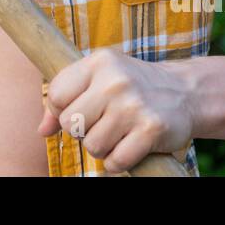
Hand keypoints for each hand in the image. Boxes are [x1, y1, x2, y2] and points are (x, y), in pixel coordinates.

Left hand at [37, 48, 194, 173]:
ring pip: (92, 146)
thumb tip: (41, 131)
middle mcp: (115, 81)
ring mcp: (133, 106)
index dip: (62, 110)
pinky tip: (131, 144)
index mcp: (98, 62)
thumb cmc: (130, 86)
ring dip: (103, 147)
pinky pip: (115, 162)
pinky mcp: (151, 130)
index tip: (80, 109)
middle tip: (103, 122)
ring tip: (119, 131)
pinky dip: (119, 161)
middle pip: (71, 124)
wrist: (184, 92)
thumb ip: (66, 100)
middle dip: (82, 130)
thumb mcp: (97, 79)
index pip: (55, 95)